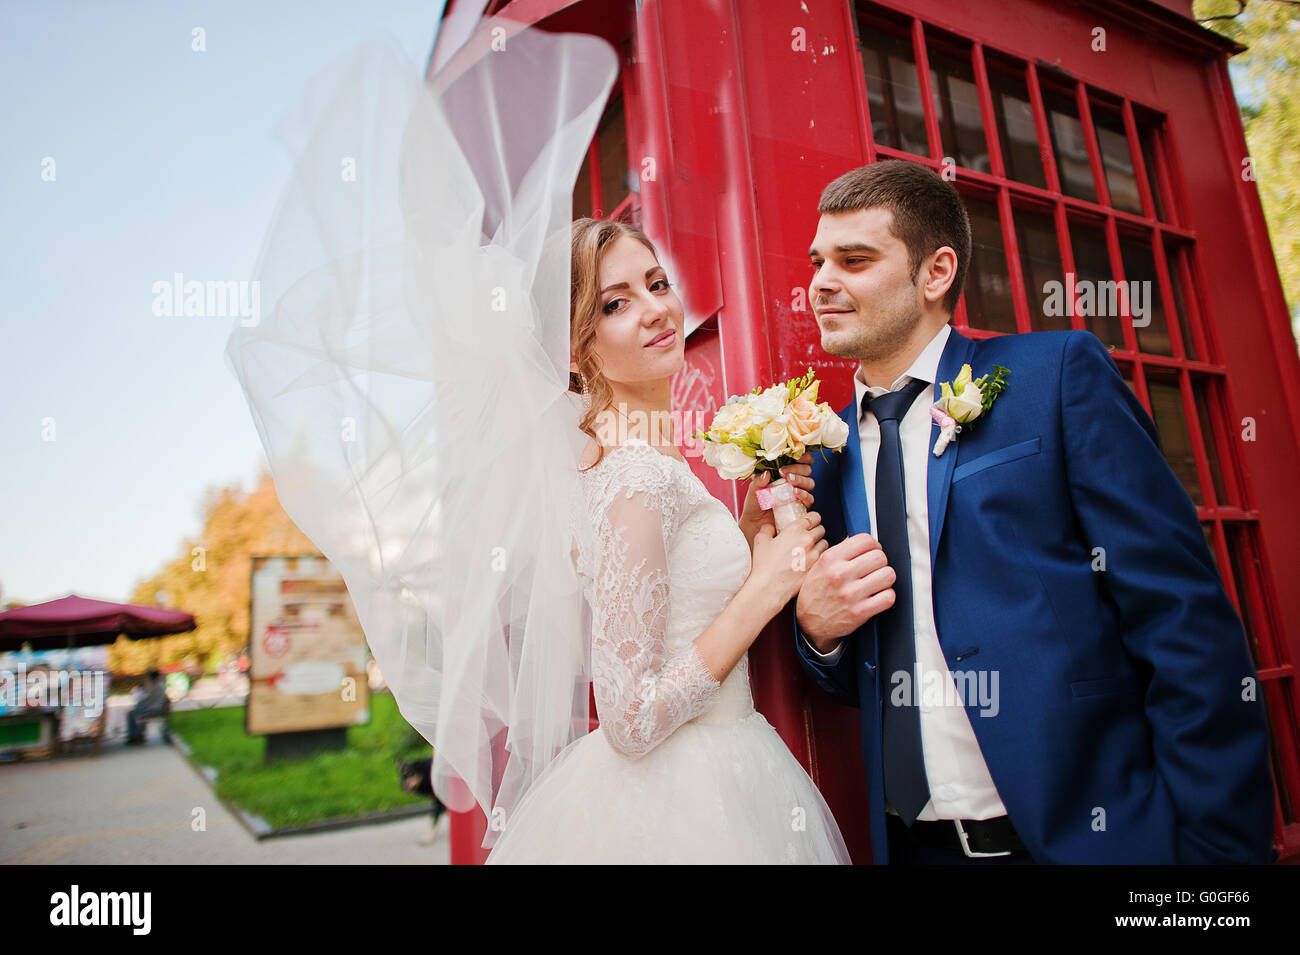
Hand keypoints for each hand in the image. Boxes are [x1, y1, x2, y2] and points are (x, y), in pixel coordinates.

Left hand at [737, 453, 814, 552]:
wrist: (755, 523)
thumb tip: (766, 473)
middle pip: (807, 470)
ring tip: (789, 482)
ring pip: (810, 483)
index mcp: (785, 472)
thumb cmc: (755, 504)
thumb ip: (758, 482)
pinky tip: (795, 493)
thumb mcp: (753, 491)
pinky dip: (804, 495)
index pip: (800, 459)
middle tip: (783, 472)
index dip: (802, 456)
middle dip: (798, 469)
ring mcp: (799, 493)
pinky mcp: (801, 506)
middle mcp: (794, 481)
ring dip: (801, 480)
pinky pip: (809, 499)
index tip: (795, 456)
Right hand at [747, 512, 826, 607]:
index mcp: (795, 530)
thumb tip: (770, 527)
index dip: (812, 518)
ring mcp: (814, 555)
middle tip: (809, 536)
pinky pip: (823, 559)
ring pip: (825, 544)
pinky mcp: (817, 568)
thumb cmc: (763, 564)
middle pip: (822, 529)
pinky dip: (819, 559)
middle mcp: (808, 540)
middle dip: (816, 531)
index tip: (810, 522)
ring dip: (819, 545)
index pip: (814, 516)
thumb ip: (767, 529)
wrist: (769, 588)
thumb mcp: (760, 541)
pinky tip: (810, 563)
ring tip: (810, 550)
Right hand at [795, 533, 896, 650]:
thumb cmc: (815, 593)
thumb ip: (840, 551)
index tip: (872, 551)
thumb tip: (860, 540)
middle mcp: (840, 574)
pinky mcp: (860, 612)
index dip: (874, 545)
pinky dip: (887, 596)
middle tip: (874, 568)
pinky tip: (877, 596)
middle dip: (880, 562)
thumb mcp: (819, 566)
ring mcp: (851, 594)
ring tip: (876, 582)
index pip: (865, 540)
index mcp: (830, 559)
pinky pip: (888, 597)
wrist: (809, 623)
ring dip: (885, 578)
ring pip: (888, 575)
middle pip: (880, 556)